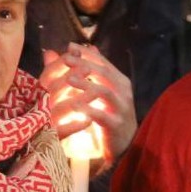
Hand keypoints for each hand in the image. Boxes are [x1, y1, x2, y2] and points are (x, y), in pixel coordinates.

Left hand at [40, 44, 136, 160]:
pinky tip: (74, 106)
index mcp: (119, 81)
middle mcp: (123, 91)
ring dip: (85, 84)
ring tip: (68, 80)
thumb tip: (70, 49)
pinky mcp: (116, 124)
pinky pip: (102, 115)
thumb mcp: (99, 92)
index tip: (69, 47)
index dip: (86, 54)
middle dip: (84, 64)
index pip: (103, 62)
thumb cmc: (108, 115)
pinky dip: (88, 109)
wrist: (124, 144)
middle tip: (66, 59)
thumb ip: (87, 72)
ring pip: (104, 91)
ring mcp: (121, 107)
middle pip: (103, 72)